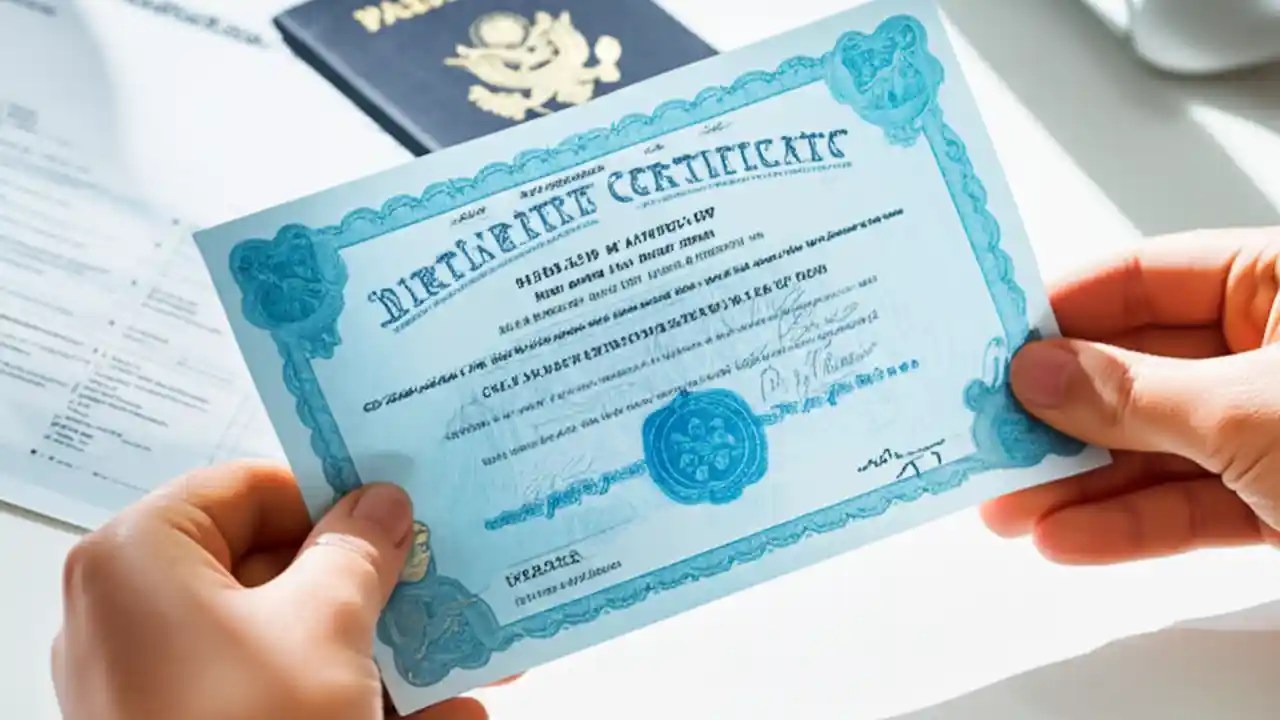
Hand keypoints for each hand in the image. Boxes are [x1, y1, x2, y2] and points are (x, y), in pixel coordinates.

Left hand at [53, 463, 486, 719]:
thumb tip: (380, 506)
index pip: (245, 489)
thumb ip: (359, 551)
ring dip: (382, 642)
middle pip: (276, 568)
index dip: (330, 491)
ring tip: (464, 640)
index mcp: (140, 561)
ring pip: (292, 640)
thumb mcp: (327, 625)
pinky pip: (287, 698)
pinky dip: (358, 698)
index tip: (398, 503)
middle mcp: (138, 620)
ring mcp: (168, 689)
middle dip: (373, 577)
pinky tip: (447, 709)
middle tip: (442, 570)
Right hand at [982, 229, 1279, 562]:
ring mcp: (1274, 428)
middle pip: (1138, 371)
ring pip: (1156, 448)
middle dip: (1059, 416)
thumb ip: (1136, 394)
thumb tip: (1037, 375)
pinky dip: (1131, 524)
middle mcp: (1272, 349)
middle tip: (988, 436)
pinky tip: (1066, 536)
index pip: (1146, 279)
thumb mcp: (1252, 408)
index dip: (1064, 312)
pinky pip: (1192, 504)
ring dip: (1079, 483)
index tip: (993, 348)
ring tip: (1007, 506)